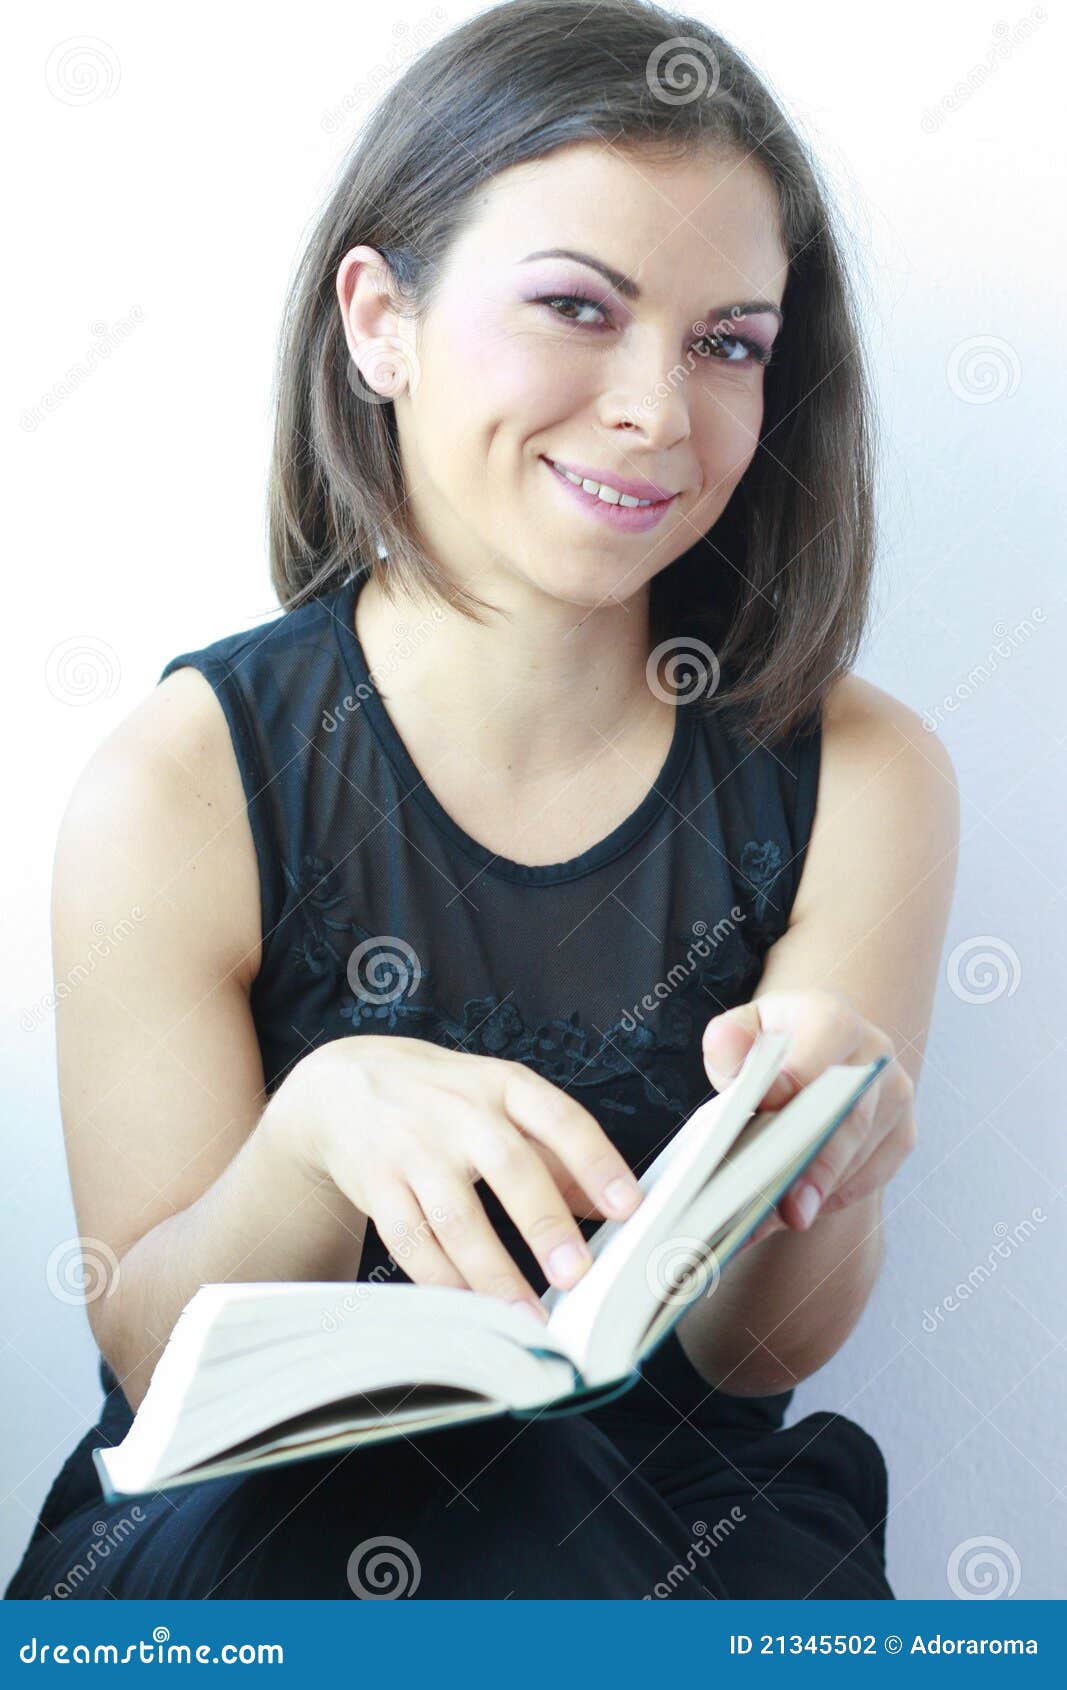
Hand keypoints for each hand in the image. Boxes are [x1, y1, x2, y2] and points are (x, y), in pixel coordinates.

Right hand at [273, 1035, 644, 1318]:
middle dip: (544, 1223)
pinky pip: (410, 1240)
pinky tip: (470, 1309)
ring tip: (528, 1317)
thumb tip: (610, 1207)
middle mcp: (460, 1111)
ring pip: (456, 1216)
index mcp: (503, 1085)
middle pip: (508, 1166)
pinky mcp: (376, 1184)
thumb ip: (556, 1152)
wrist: (343, 1085)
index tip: (630, 1207)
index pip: (560, 1119)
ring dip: (494, 1272)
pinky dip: (441, 1279)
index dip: (597, 1162)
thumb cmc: (443, 1098)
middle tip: (577, 1275)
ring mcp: (412, 1147)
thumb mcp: (501, 1102)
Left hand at [701, 989, 915, 1247]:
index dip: (795, 1077)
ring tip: (773, 1220)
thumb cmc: (771, 1045)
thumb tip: (730, 1062)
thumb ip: (729, 1042)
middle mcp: (875, 1052)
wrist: (812, 1051)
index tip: (768, 1108)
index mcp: (832, 1018)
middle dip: (814, 1162)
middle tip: (785, 1205)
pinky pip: (872, 1174)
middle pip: (847, 1112)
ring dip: (819, 1190)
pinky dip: (834, 1196)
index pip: (820, 1045)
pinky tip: (797, 1212)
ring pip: (860, 1150)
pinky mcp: (902, 1133)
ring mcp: (895, 1094)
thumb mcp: (741, 1030)